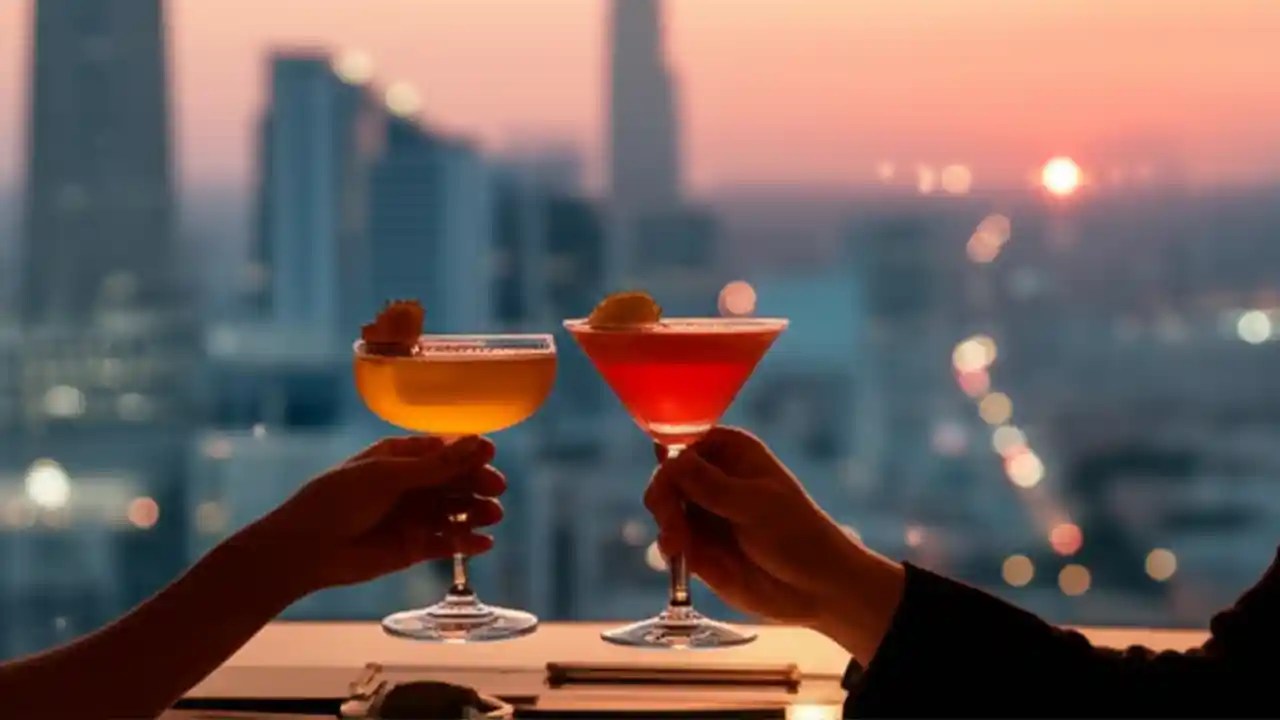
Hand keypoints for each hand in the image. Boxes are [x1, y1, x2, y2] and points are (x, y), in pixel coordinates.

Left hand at [237, 435, 504, 597]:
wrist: (305, 549)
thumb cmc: (338, 500)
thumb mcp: (388, 476)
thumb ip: (436, 465)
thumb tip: (480, 443)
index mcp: (399, 457)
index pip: (443, 450)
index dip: (468, 452)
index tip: (490, 454)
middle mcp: (410, 485)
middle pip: (454, 481)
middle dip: (477, 483)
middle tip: (496, 489)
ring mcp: (413, 516)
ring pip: (455, 512)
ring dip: (476, 512)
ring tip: (493, 516)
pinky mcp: (414, 548)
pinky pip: (447, 543)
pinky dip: (466, 543)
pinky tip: (483, 543)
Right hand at [646, 427, 903, 657]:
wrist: (813, 587)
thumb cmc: (795, 534)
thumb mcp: (753, 504)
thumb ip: (709, 484)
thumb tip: (669, 458)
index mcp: (731, 451)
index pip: (685, 439)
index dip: (670, 457)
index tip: (667, 479)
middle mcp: (713, 476)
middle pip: (667, 474)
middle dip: (664, 496)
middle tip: (673, 522)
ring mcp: (703, 511)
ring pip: (663, 506)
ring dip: (665, 523)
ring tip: (678, 545)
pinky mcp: (697, 544)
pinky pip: (669, 538)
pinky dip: (668, 546)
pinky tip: (676, 556)